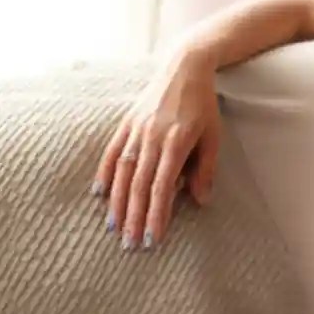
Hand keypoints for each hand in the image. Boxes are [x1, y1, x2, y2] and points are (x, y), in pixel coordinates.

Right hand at [91, 50, 221, 251]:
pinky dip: (104, 173)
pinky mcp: (126, 122)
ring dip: (117, 202)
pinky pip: (112, 152)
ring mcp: (136, 129)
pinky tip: (99, 194)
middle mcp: (152, 137)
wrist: (185, 68)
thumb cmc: (204, 106)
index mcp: (177, 142)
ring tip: (114, 228)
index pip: (163, 187)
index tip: (154, 238)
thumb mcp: (214, 136)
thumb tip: (200, 201)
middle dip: (135, 217)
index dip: (157, 215)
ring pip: (122, 172)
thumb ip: (206, 169)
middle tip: (131, 244)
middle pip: (139, 185)